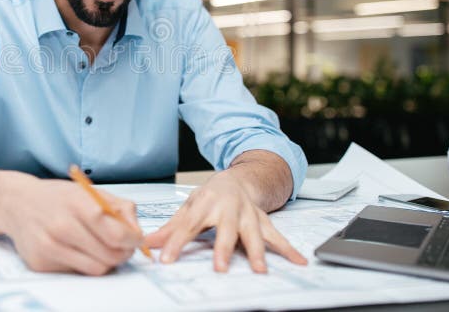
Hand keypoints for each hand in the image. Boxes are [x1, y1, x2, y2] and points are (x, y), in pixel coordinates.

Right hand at [2, 177, 143, 275]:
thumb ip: (120, 207)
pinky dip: (84, 263)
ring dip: (106, 261)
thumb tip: (137, 232)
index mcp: (77, 204)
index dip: (133, 240)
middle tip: (122, 246)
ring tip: (102, 248)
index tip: (136, 239)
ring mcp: (49, 247)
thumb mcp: (90, 191)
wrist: (16, 203)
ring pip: (96, 268)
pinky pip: (76, 272)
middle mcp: (62, 227)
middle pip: (110, 256)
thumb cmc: (57, 197)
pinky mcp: (40, 263)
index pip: (117, 234)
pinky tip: (77, 249)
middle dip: (123, 253)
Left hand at [144, 169, 306, 272]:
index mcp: (205, 203)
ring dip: (257, 251)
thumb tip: (149, 244)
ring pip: (254, 233)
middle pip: (226, 229)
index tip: (166, 259)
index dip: (176, 242)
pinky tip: (299, 262)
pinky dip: (289, 250)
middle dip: (223, 248)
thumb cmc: (210, 196)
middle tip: (220, 267)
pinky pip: (277, 236)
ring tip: (260, 270)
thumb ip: (170, 228)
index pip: (188, 225)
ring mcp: (248, 214)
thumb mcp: (188, 207)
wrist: (237, 180)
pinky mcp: (263, 221)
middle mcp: (228, 207)